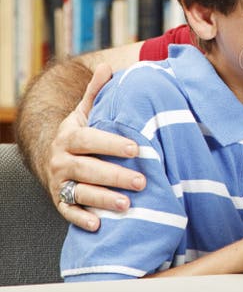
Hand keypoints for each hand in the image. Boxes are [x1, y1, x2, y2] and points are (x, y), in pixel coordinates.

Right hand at [49, 63, 146, 230]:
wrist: (51, 155)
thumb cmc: (80, 133)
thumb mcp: (85, 112)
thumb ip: (96, 92)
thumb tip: (108, 66)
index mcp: (70, 136)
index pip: (90, 140)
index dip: (111, 144)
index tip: (136, 149)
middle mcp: (61, 160)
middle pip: (88, 169)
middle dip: (115, 176)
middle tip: (142, 181)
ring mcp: (59, 181)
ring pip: (80, 192)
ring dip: (103, 200)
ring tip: (127, 205)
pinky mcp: (59, 200)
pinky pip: (68, 212)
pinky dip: (81, 219)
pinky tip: (99, 225)